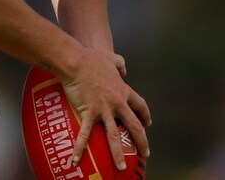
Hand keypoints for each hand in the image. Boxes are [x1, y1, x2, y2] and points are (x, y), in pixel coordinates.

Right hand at [59, 49, 150, 170]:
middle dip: (141, 142)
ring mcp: (104, 110)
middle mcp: (117, 103)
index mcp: (124, 91)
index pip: (140, 106)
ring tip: (121, 167)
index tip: (148, 124)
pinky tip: (76, 160)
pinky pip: (85, 134)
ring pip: (114, 136)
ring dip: (118, 153)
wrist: (77, 62)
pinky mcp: (89, 113)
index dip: (145, 116)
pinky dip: (80, 148)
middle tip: (145, 153)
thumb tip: (124, 69)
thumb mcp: (111, 58)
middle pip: (134, 126)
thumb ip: (120, 63)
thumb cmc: (92, 58)